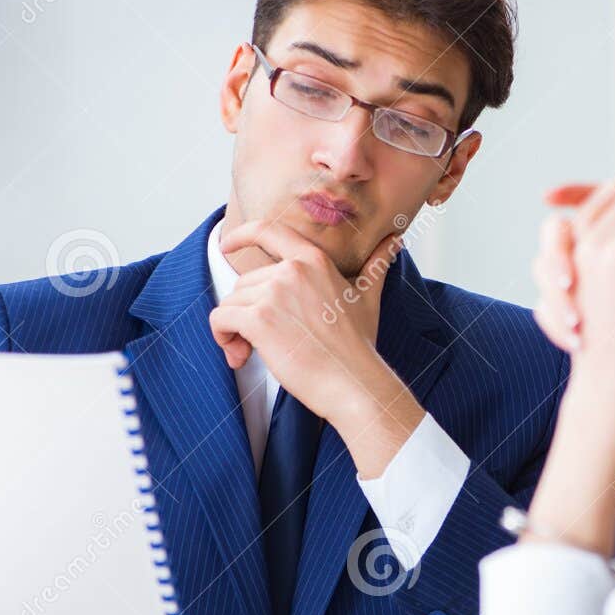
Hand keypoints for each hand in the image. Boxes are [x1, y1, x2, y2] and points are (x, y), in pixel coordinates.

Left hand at [208, 220, 424, 477]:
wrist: (354, 383)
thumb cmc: (358, 347)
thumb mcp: (368, 298)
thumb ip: (376, 266)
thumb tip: (394, 241)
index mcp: (314, 260)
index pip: (267, 230)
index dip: (241, 234)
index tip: (227, 244)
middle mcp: (291, 271)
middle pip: (244, 283)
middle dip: (245, 312)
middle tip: (261, 343)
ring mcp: (274, 293)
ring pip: (231, 303)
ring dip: (233, 330)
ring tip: (251, 353)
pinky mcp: (259, 320)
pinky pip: (220, 319)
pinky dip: (222, 337)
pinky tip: (240, 356)